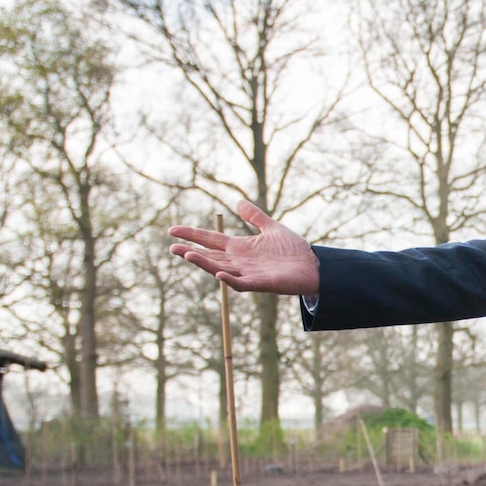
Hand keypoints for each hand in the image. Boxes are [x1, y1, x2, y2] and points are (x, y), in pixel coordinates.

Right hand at [168, 201, 320, 296]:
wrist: (313, 265)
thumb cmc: (293, 250)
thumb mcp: (271, 227)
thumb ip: (254, 216)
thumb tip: (238, 201)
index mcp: (240, 248)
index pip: (210, 240)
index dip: (192, 235)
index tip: (172, 230)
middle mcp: (240, 261)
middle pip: (209, 256)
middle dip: (190, 252)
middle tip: (172, 247)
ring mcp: (248, 273)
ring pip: (220, 269)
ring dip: (204, 263)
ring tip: (188, 255)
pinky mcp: (260, 284)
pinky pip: (241, 283)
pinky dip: (230, 280)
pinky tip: (220, 273)